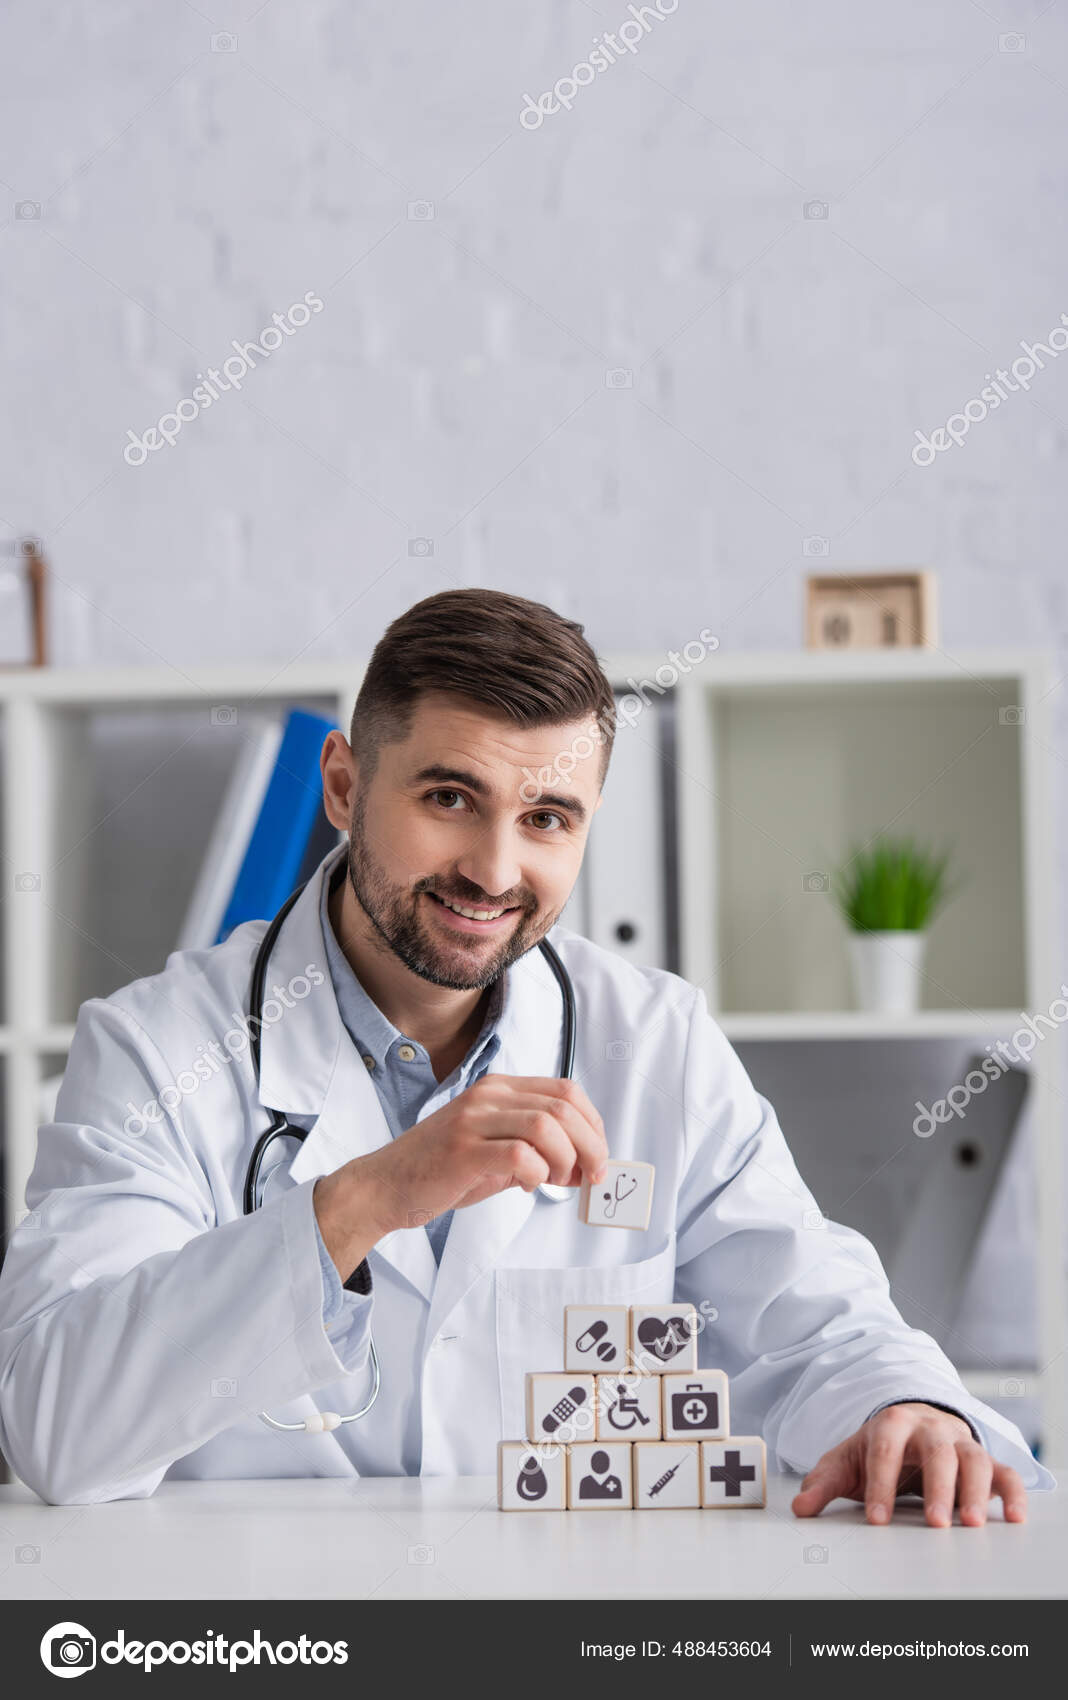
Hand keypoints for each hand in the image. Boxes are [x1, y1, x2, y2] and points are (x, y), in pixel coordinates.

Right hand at [315, 1074, 608, 1273]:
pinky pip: (521, 1156)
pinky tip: (525, 1186)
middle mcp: (488, 1096)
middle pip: (563, 1107)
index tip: (598, 1156)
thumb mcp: (494, 1149)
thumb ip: (536, 1151)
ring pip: (547, 1127)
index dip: (593, 1124)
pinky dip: (537, 1175)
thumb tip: (584, 1165)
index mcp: (498, 1088)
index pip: (566, 1090)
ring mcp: (473, 1120)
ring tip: (557, 1182)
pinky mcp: (463, 1150)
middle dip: (590, 1146)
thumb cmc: (441, 1170)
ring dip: (566, 1161)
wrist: (386, 1185)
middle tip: (590, 1176)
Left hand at [790, 1402, 1028, 1526]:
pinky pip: (1004, 1471)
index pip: (885, 1451)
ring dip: (975, 1490)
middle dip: (936, 1487)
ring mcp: (959, 1442)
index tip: (876, 1520)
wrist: (911, 1422)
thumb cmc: (878, 1447)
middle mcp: (930, 1429)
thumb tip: (801, 1508)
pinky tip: (1014, 1516)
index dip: (881, 1484)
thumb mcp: (847, 1460)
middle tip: (935, 1523)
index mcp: (892, 1424)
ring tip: (970, 1523)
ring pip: (973, 1459)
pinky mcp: (984, 1458)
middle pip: (937, 1452)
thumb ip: (824, 1483)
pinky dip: (1013, 1492)